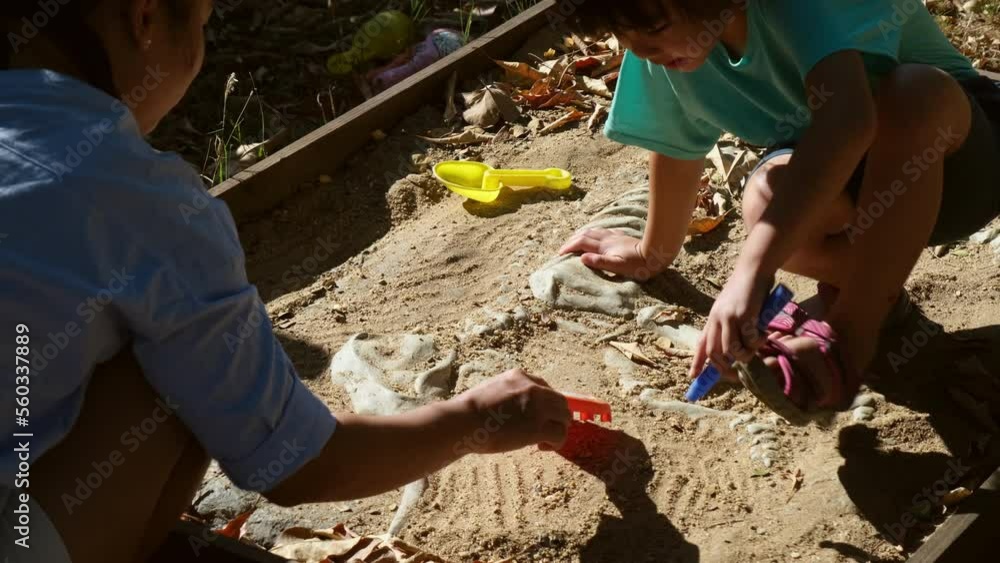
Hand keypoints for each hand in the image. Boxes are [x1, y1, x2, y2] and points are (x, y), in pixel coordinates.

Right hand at [454, 369, 570, 453]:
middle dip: (555, 416)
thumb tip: (511, 410)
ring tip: (542, 441)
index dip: (545, 404)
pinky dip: (556, 443)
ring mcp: (538, 406)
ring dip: (558, 429)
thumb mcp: (490, 390)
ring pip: (564, 417)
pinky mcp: (539, 426)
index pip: (544, 387)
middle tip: (544, 430)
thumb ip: (506, 394)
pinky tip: (541, 447)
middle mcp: (532, 387)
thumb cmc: (468, 411)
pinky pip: (560, 434)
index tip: (538, 416)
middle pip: (560, 401)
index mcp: (519, 376)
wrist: (463, 421)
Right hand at [559, 228, 661, 279]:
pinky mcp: (621, 237)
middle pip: (584, 235)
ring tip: (574, 241)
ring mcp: (614, 236)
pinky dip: (593, 233)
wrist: (656, 253)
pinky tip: (596, 236)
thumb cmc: (638, 264)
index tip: (560, 254)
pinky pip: (602, 231)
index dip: (568, 247)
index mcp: (604, 246)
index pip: (581, 243)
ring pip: (592, 231)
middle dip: (571, 241)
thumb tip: (582, 258)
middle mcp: (607, 238)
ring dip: (580, 235)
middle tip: (563, 249)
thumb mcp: (618, 267)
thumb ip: (600, 262)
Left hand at [689, 269, 773, 380]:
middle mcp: (717, 319)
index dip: (697, 361)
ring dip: (745, 355)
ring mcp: (729, 317)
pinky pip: (749, 340)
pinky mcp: (744, 315)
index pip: (702, 343)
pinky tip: (764, 334)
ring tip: (756, 347)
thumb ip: (729, 325)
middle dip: (724, 368)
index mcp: (713, 318)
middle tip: (737, 374)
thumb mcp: (731, 308)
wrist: (753, 269)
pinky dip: (758, 342)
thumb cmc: (747, 290)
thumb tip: (733, 350)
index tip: (693, 376)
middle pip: (714, 352)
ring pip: (731, 350)